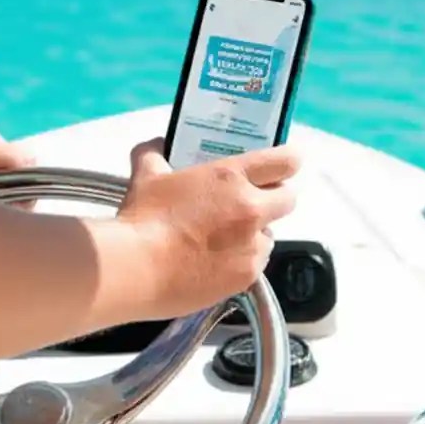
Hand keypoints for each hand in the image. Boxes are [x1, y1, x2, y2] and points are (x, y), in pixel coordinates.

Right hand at [117, 138, 300, 319]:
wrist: (136, 269)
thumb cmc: (142, 220)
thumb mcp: (147, 175)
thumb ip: (155, 154)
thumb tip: (157, 146)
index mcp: (232, 177)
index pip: (286, 161)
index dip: (287, 161)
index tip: (281, 165)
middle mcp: (251, 210)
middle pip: (288, 199)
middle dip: (273, 198)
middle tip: (249, 202)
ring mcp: (252, 246)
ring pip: (270, 235)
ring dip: (255, 233)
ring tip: (225, 238)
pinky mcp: (246, 277)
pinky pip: (255, 264)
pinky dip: (241, 261)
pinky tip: (215, 262)